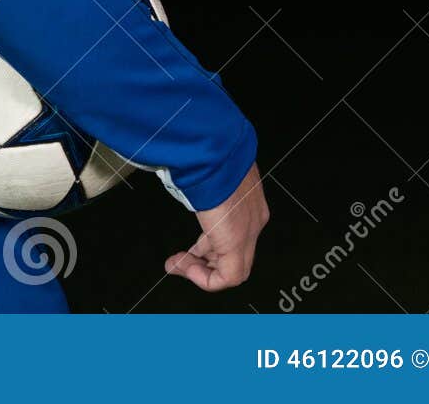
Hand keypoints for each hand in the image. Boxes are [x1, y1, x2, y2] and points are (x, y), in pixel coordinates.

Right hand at [165, 162, 268, 291]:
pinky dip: (205, 279)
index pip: (234, 232)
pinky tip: (185, 267)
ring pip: (233, 269)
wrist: (215, 149)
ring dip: (202, 272)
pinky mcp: (237, 242)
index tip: (187, 249)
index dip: (208, 245)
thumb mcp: (204, 167)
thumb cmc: (207, 150)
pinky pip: (227, 277)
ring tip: (177, 266)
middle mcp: (253, 218)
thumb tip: (175, 169)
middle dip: (204, 262)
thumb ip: (197, 176)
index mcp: (248, 199)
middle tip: (179, 263)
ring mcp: (249, 232)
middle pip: (235, 254)